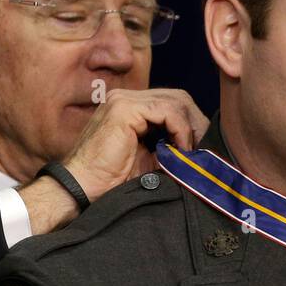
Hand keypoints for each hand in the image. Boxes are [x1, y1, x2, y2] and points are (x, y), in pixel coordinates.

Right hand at [64, 87, 207, 198]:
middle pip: (178, 97)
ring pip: (175, 101)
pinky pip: (166, 110)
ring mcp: (124, 100)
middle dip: (195, 123)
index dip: (192, 124)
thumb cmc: (110, 181)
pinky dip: (180, 129)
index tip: (201, 149)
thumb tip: (199, 150)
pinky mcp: (125, 109)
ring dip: (189, 128)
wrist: (82, 188)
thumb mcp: (149, 162)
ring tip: (190, 153)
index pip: (173, 104)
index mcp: (131, 109)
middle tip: (203, 149)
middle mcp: (127, 98)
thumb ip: (170, 149)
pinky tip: (180, 149)